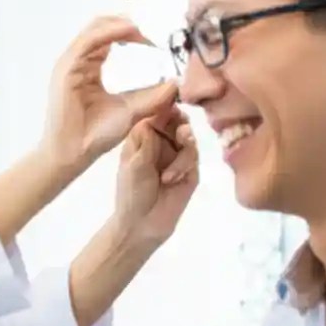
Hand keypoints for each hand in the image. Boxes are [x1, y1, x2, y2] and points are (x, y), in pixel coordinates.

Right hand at [39, 16, 179, 174]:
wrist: (76, 153)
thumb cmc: (97, 135)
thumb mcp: (132, 109)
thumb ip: (152, 95)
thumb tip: (176, 83)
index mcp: (89, 68)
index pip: (108, 38)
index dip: (131, 33)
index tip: (155, 38)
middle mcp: (78, 62)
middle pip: (100, 26)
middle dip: (125, 22)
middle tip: (151, 26)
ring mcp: (70, 64)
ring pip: (94, 29)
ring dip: (120, 23)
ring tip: (143, 27)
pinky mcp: (66, 69)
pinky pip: (89, 41)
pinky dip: (109, 32)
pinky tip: (130, 32)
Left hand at [111, 104, 198, 246]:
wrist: (142, 225)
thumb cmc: (131, 192)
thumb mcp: (134, 163)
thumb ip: (147, 138)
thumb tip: (157, 110)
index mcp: (143, 136)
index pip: (156, 112)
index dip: (164, 105)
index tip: (173, 100)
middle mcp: (162, 141)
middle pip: (177, 120)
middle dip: (180, 124)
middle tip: (180, 133)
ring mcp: (178, 155)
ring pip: (188, 137)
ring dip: (181, 151)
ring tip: (169, 172)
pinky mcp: (191, 170)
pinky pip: (194, 156)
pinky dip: (183, 165)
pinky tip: (170, 179)